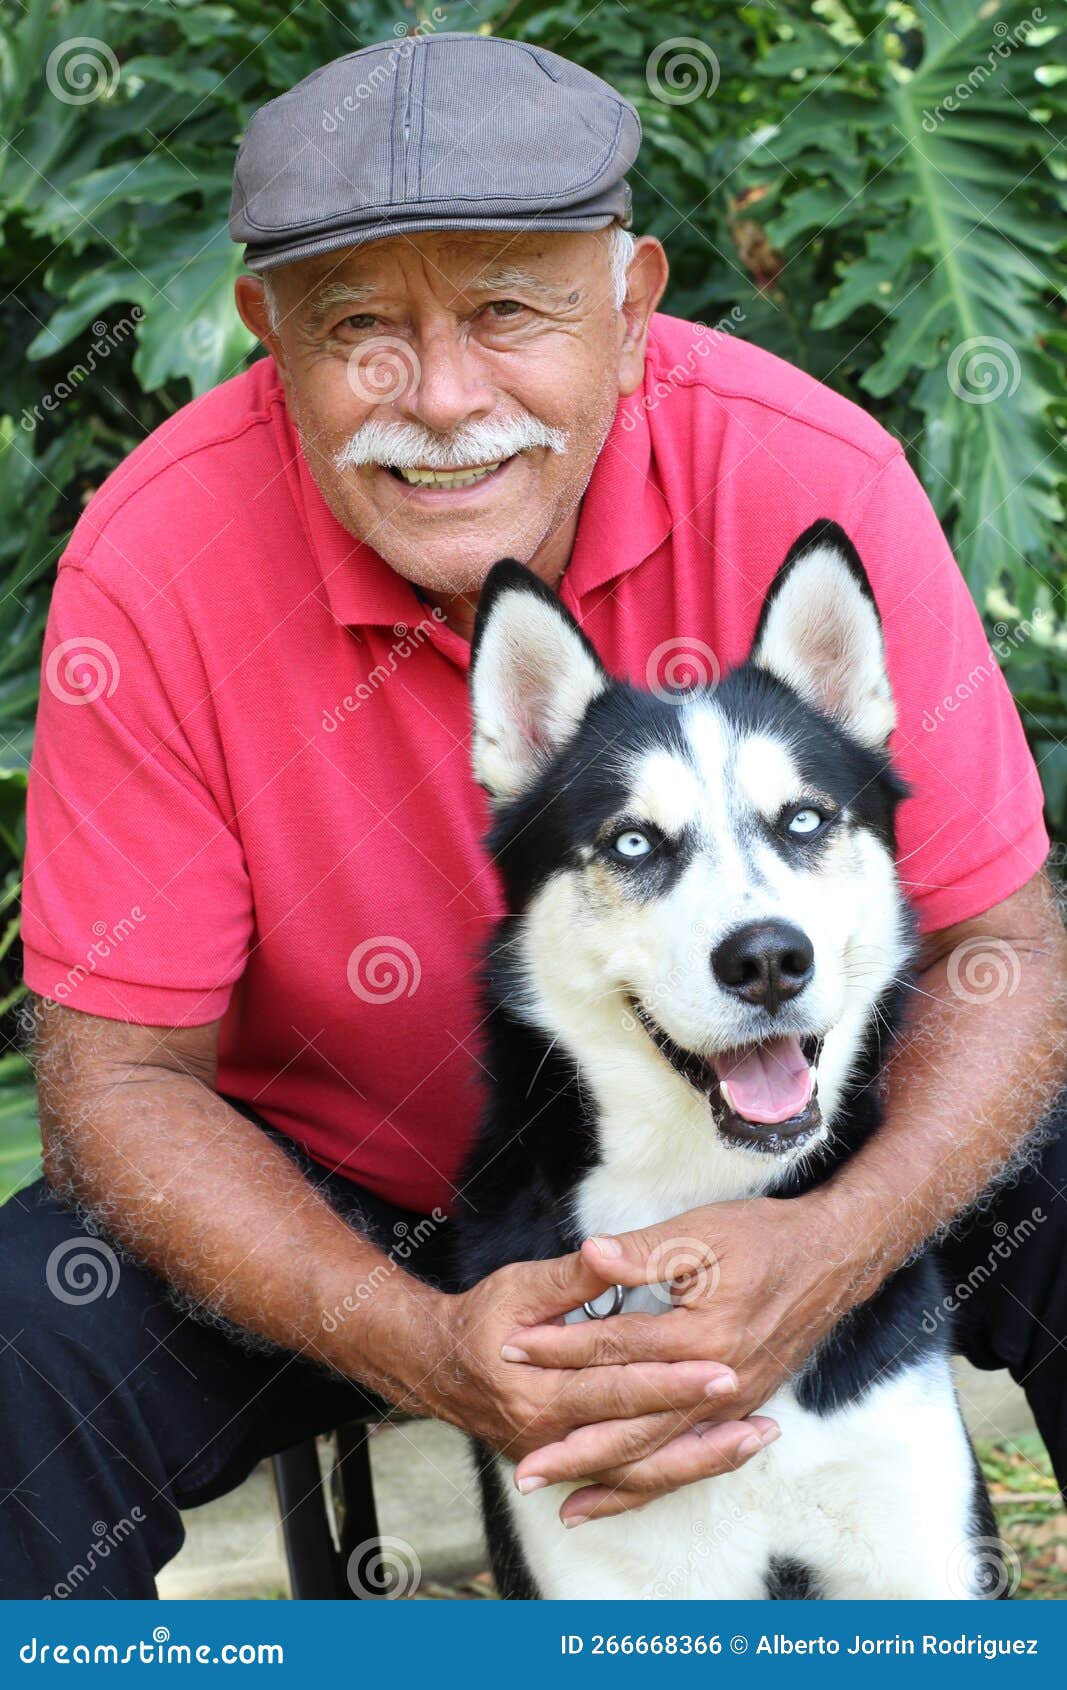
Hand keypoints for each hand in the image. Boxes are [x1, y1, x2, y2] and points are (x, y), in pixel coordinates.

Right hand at [411, 1251, 763, 1474]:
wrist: (437, 1366)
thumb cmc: (480, 1319)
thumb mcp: (519, 1287)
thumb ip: (570, 1279)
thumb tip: (602, 1252)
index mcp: (536, 1394)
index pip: (615, 1388)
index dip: (669, 1377)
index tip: (720, 1362)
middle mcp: (551, 1440)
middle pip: (638, 1438)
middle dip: (699, 1419)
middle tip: (753, 1398)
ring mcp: (562, 1460)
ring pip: (644, 1472)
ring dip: (703, 1456)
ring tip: (757, 1437)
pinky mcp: (575, 1465)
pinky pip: (635, 1479)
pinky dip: (682, 1468)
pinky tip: (725, 1453)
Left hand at [503, 1195, 851, 1522]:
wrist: (833, 1256)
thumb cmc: (765, 1237)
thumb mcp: (702, 1231)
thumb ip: (643, 1251)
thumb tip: (591, 1254)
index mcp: (703, 1335)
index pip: (615, 1349)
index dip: (559, 1347)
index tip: (510, 1350)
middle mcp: (719, 1383)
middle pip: (635, 1427)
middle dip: (576, 1449)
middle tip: (525, 1469)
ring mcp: (733, 1403)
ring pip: (663, 1457)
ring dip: (611, 1481)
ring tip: (562, 1502)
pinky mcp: (740, 1409)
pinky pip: (690, 1459)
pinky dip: (653, 1483)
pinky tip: (620, 1495)